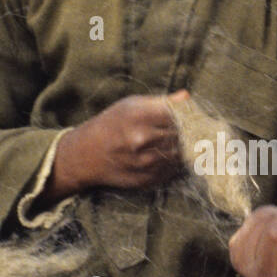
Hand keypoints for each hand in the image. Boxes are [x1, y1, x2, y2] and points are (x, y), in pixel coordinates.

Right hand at [44, 89, 189, 197]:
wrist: (86, 155)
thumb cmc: (111, 124)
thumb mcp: (131, 105)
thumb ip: (162, 102)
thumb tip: (187, 97)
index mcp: (140, 115)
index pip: (181, 115)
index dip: (189, 116)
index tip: (190, 117)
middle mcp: (143, 139)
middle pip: (183, 135)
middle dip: (186, 133)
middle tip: (184, 130)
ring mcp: (145, 162)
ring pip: (180, 154)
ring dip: (179, 149)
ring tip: (168, 142)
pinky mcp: (147, 179)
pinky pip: (172, 170)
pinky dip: (172, 163)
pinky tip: (160, 156)